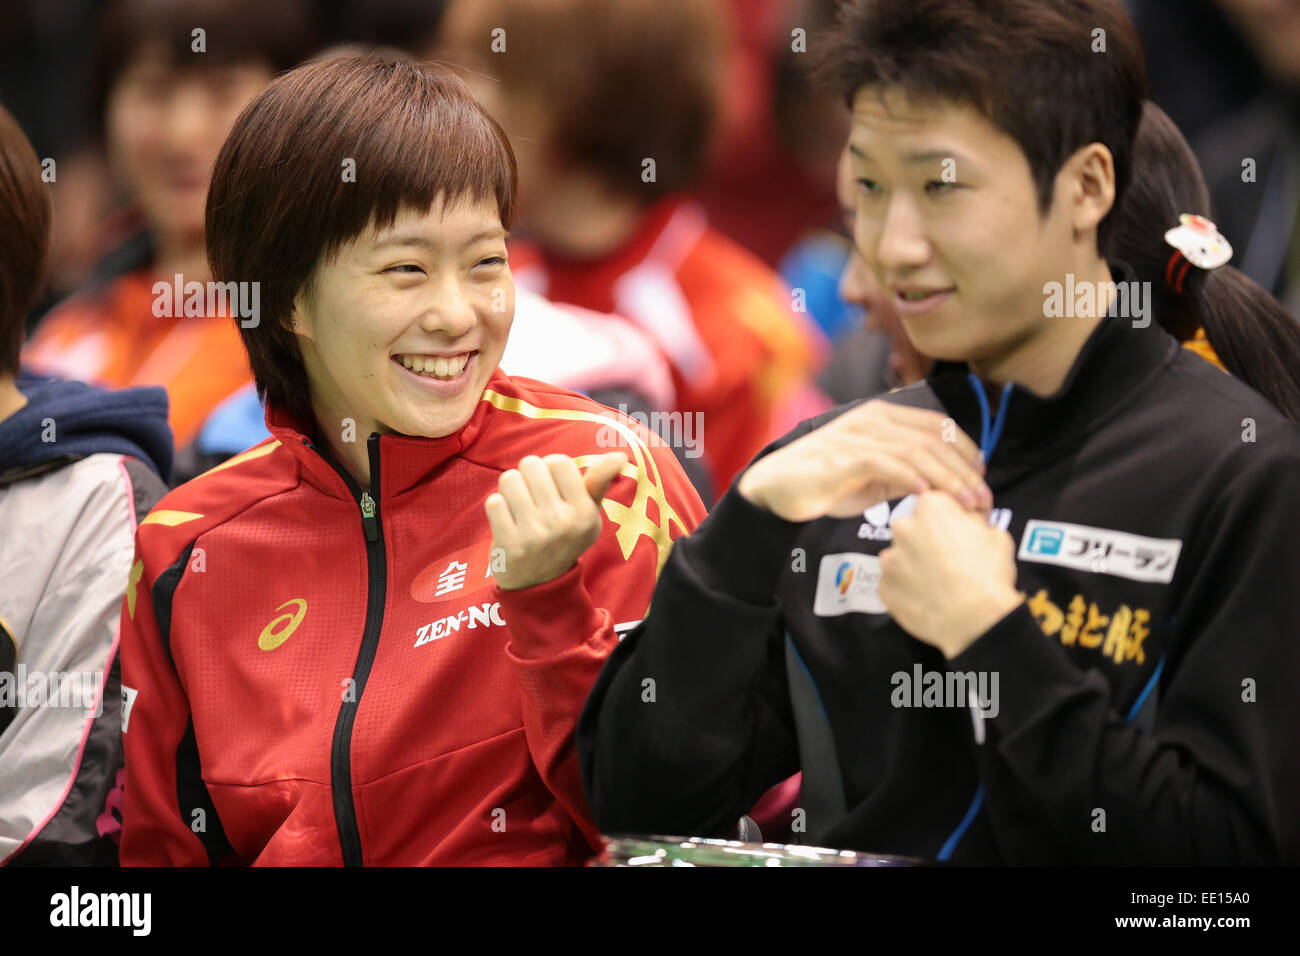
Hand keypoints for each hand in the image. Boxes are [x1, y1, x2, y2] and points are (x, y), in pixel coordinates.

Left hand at [485, 452, 626, 590]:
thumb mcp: (588, 513)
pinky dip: (498, 508)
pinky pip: (494, 502)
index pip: (558, 461)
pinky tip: (509, 521)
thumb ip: (600, 481)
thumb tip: (619, 455)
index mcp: (584, 512)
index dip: (551, 468)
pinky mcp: (509, 544)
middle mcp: (562, 523)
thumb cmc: (565, 537)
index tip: (552, 484)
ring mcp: (534, 534)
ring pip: (509, 479)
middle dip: (529, 475)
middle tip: (534, 496)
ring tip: (520, 506)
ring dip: (511, 489)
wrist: (541, 584)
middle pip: (531, 464)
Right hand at [737, 399, 990, 522]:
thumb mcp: (873, 476)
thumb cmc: (826, 482)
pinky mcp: (844, 456)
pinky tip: (927, 497)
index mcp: (883, 417)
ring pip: (917, 451)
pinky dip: (911, 478)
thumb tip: (940, 484)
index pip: (937, 425)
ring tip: (965, 503)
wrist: (776, 487)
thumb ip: (904, 473)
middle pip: (934, 439)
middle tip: (984, 499)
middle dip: (965, 470)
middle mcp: (873, 419)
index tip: (982, 476)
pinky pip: (886, 463)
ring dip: (947, 478)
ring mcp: (858, 435)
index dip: (966, 449)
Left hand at [877, 491, 1022, 656]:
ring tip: (938, 582)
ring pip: (901, 556)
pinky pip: (894, 582)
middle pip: (912, 528)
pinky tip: (927, 596)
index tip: (955, 532)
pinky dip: (906, 588)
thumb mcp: (995, 535)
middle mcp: (904, 527)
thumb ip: (974, 520)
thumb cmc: (988, 575)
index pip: (933, 503)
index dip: (946, 519)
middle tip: (947, 560)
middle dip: (926, 540)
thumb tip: (968, 520)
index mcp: (931, 507)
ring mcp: (890, 558)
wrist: (975, 619)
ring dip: (914, 565)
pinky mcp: (884, 586)